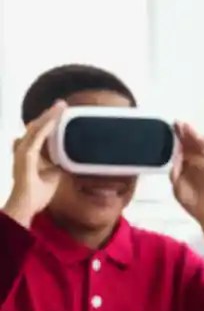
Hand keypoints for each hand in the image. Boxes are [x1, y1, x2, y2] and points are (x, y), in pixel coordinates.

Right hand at [3, 101, 66, 225]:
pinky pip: (36, 137)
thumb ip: (60, 164)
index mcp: (30, 153)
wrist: (26, 205)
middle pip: (37, 127)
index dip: (49, 121)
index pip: (39, 133)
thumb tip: (72, 158)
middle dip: (49, 115)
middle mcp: (24, 149)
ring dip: (48, 116)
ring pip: (36, 128)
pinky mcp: (25, 156)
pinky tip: (53, 119)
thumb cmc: (37, 193)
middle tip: (62, 104)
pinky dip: (45, 127)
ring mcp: (23, 151)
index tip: (60, 112)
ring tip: (60, 107)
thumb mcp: (54, 174)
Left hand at [170, 122, 203, 222]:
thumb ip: (175, 172)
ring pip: (202, 145)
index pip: (181, 146)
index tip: (172, 126)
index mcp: (184, 164)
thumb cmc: (190, 201)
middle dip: (185, 132)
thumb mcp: (176, 186)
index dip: (177, 136)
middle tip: (179, 123)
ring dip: (196, 136)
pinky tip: (203, 140)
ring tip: (189, 131)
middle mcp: (195, 160)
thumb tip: (176, 158)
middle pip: (191, 142)